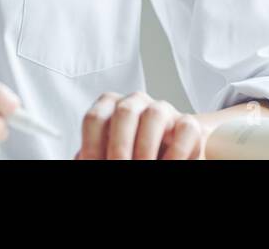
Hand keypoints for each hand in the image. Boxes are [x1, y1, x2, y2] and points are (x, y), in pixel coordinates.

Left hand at [72, 91, 206, 159]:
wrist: (167, 152)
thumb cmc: (130, 152)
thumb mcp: (108, 153)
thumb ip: (95, 156)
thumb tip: (81, 161)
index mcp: (110, 107)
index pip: (95, 119)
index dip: (92, 146)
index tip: (92, 165)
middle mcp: (135, 102)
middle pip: (124, 113)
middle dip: (119, 146)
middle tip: (118, 167)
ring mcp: (162, 109)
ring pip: (154, 115)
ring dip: (146, 148)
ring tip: (143, 167)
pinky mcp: (187, 123)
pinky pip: (185, 129)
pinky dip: (175, 152)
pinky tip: (166, 165)